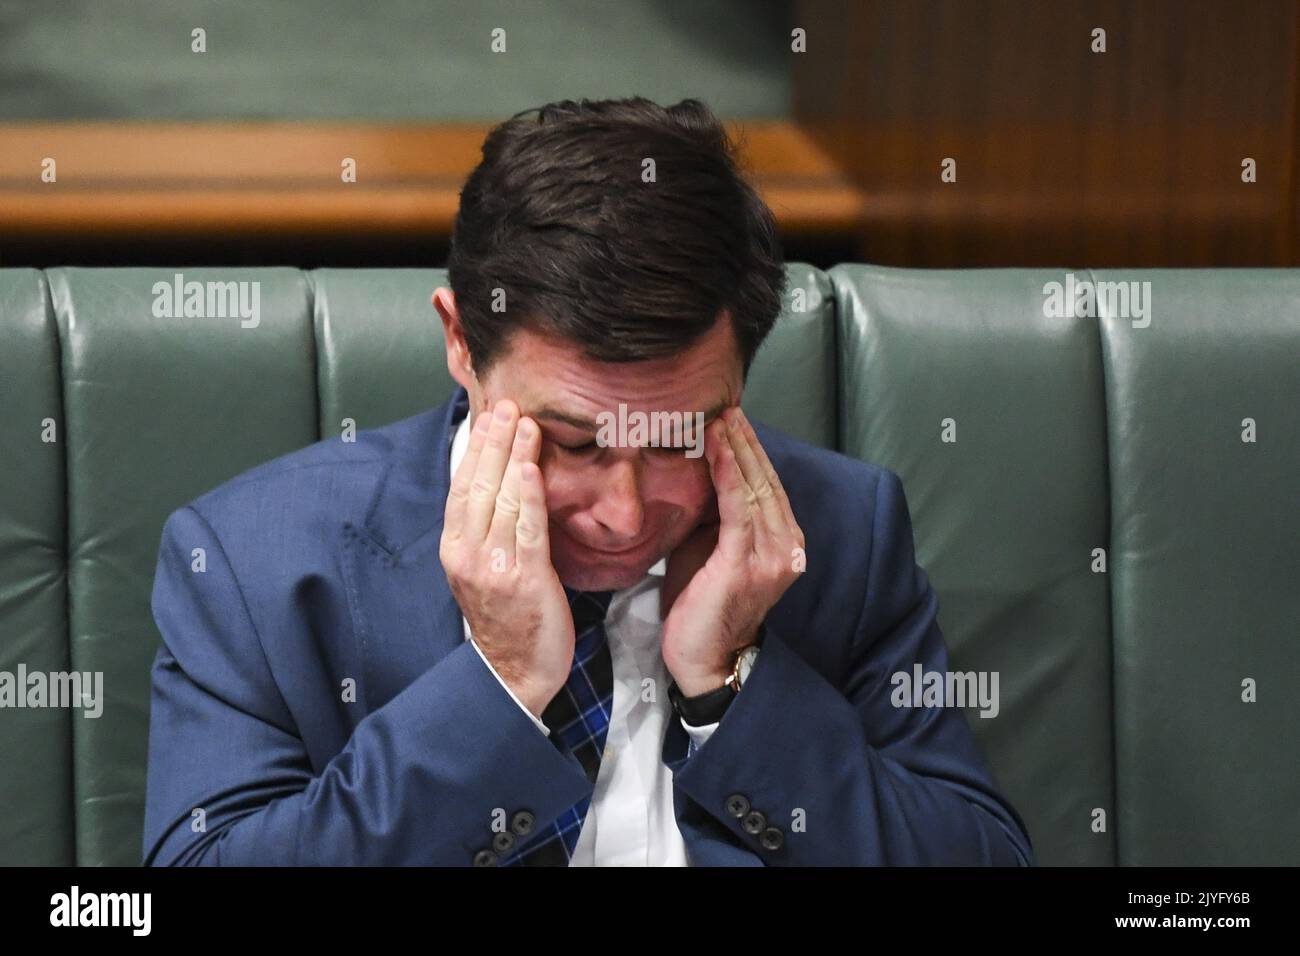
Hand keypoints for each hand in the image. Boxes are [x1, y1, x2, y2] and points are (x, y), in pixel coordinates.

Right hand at [439, 399, 572, 717]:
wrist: (513, 673)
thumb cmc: (506, 617)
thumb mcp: (484, 568)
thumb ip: (488, 528)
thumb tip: (504, 481)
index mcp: (455, 548)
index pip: (463, 487)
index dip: (476, 449)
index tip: (489, 414)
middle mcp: (467, 554)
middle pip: (478, 486)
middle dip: (494, 442)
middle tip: (508, 404)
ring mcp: (493, 567)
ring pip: (502, 501)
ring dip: (515, 458)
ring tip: (526, 424)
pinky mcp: (524, 579)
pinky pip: (526, 530)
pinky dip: (530, 496)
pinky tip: (534, 468)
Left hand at [660, 407, 804, 696]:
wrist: (705, 658)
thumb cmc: (701, 603)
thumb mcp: (710, 547)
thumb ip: (713, 513)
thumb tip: (696, 469)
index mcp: (782, 540)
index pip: (767, 483)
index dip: (750, 449)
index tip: (731, 416)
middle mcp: (786, 545)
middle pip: (765, 479)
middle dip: (745, 439)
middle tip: (724, 404)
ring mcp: (772, 555)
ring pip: (755, 487)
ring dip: (736, 448)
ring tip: (719, 417)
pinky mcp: (747, 563)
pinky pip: (738, 508)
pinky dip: (727, 473)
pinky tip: (717, 448)